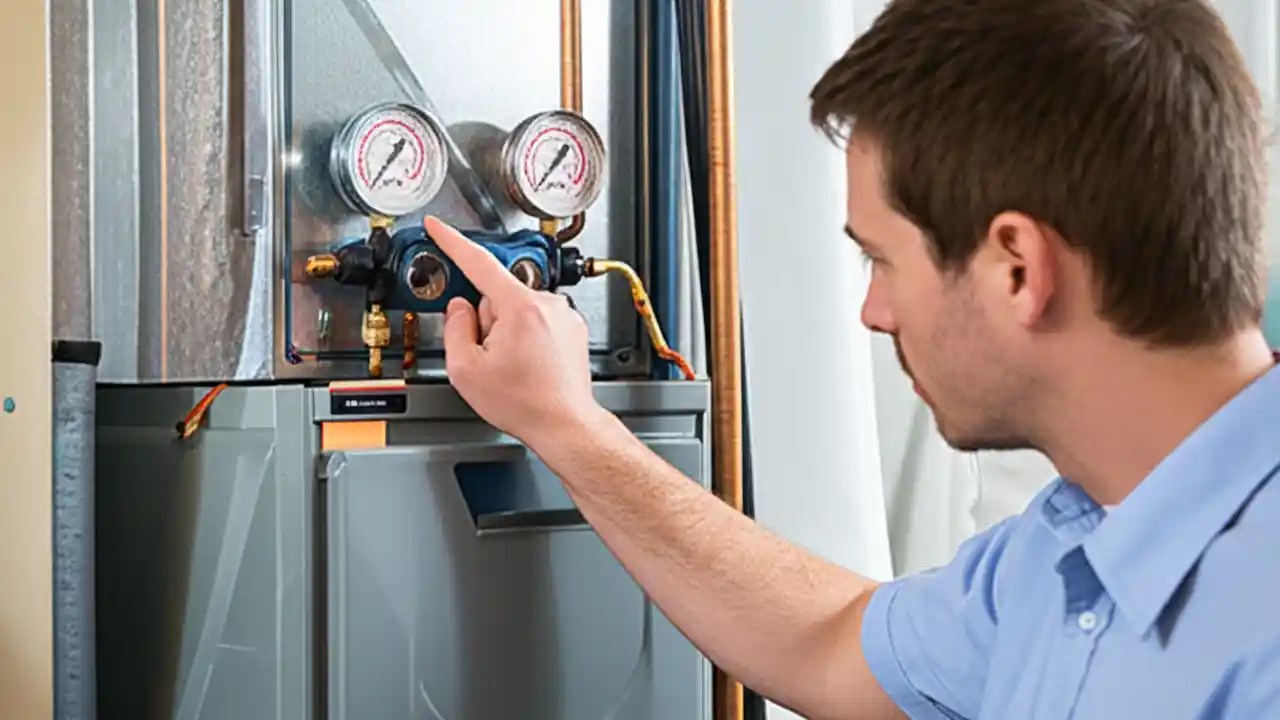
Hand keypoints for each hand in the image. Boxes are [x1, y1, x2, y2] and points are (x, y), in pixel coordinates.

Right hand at [428, 216, 600, 442]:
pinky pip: (537, 321)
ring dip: (508, 331)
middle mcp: (548, 303)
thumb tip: (460, 308)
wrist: (564, 424)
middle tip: (492, 357)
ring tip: (515, 366)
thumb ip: (455, 328)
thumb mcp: (467, 369)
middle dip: (488, 321)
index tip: (438, 227)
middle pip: (497, 296)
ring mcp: (564, 315)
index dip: (452, 241)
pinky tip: (530, 364)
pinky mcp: (572, 327)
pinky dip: (528, 338)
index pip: (479, 262)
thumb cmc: (524, 403)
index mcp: (521, 307)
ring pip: (517, 309)